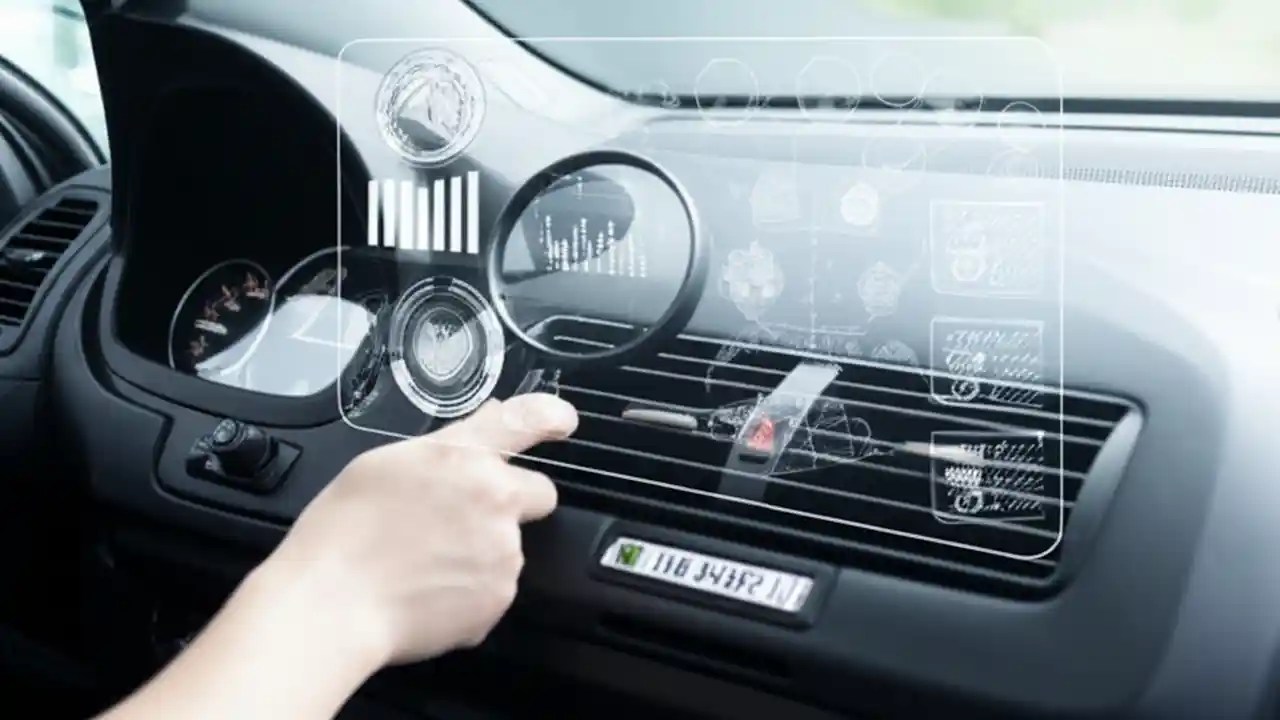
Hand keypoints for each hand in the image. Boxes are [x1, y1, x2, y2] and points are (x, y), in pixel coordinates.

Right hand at [251, 393, 577, 667]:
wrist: (332, 604)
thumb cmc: (342, 532)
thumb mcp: (385, 465)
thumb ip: (444, 449)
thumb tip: (477, 435)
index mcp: (465, 458)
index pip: (526, 420)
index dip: (550, 416)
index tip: (562, 419)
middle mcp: (496, 500)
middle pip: (537, 494)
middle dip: (512, 504)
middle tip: (462, 520)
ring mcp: (502, 553)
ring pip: (510, 546)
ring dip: (485, 552)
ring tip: (427, 563)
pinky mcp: (498, 600)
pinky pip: (494, 590)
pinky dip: (470, 593)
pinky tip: (428, 591)